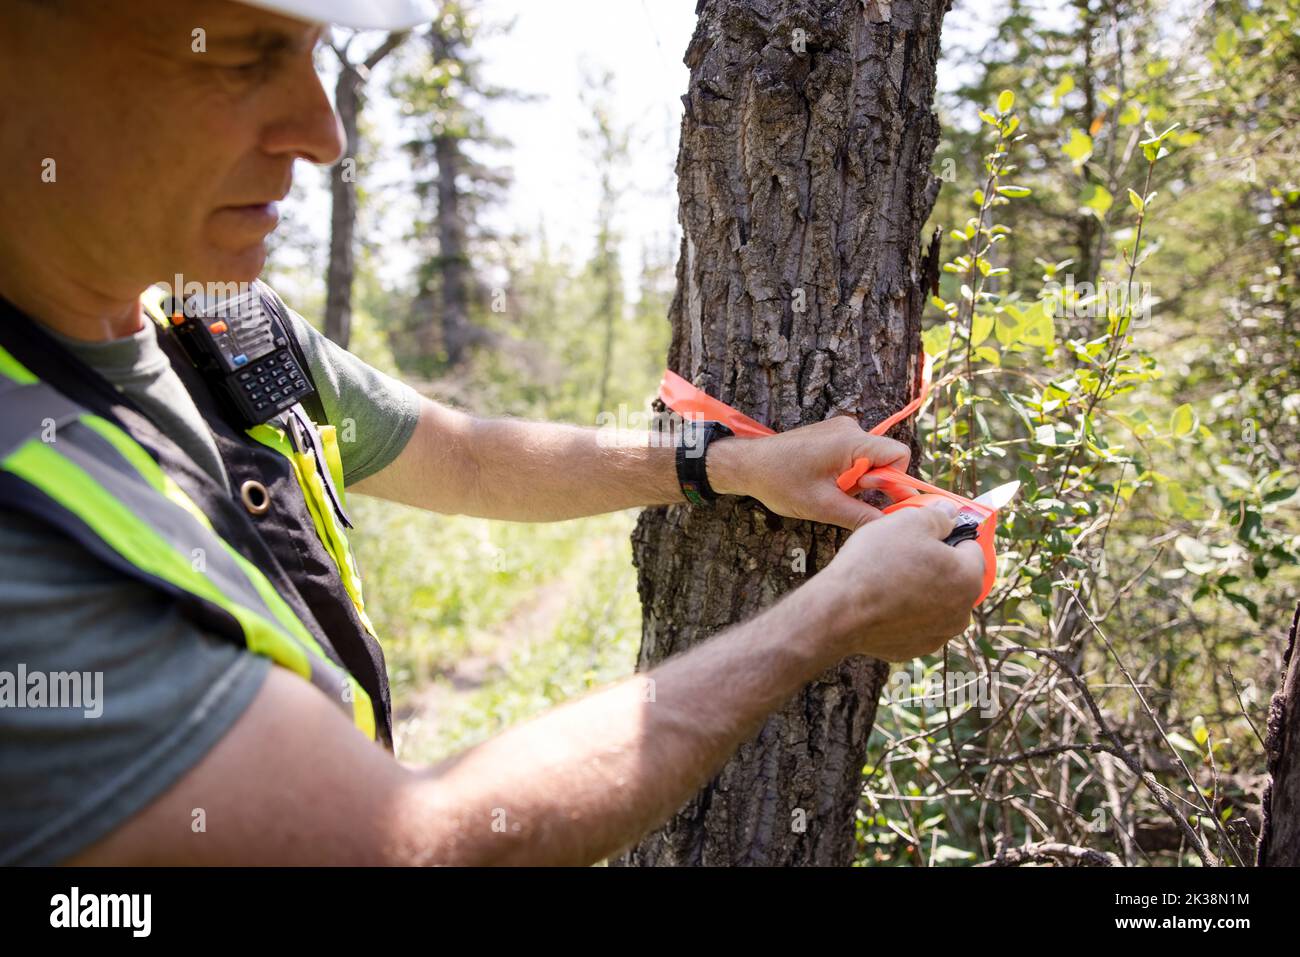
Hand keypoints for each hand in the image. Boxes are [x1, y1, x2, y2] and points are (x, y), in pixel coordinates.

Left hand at [706, 416, 913, 529]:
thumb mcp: (822, 506)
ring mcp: (839, 429)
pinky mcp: (831, 435)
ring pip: (869, 460)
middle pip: (884, 459)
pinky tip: (823, 483)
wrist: (747, 465)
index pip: (899, 455)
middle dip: (872, 484)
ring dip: (856, 481)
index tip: (874, 498)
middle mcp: (849, 429)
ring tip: (827, 490)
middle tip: (844, 498)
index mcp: (851, 441)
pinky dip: (846, 473)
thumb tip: (888, 527)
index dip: (895, 481)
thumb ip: (860, 516)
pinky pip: (854, 455)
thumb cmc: (780, 482)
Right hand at [814, 500, 984, 661]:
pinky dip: (905, 613)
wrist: (839, 611)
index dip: (951, 535)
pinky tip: (882, 603)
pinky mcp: (914, 649)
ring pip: (937, 603)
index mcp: (968, 578)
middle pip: (956, 578)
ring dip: (922, 590)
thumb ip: (938, 516)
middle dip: (937, 565)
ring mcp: (938, 635)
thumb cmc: (875, 562)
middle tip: (906, 553)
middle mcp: (961, 612)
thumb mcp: (908, 522)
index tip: (929, 532)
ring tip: (891, 579)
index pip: (973, 548)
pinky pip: (916, 624)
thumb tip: (951, 514)